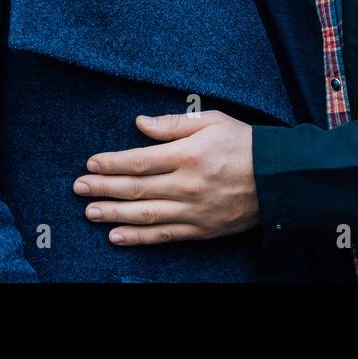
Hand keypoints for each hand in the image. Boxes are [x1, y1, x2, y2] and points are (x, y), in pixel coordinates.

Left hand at [72, 111, 257, 244]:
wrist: (280, 178)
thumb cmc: (244, 143)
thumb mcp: (211, 121)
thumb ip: (173, 124)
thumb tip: (140, 123)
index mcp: (188, 154)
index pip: (139, 161)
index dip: (112, 163)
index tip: (91, 164)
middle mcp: (187, 185)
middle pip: (136, 188)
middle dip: (103, 188)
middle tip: (78, 188)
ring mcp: (194, 210)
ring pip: (145, 214)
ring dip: (113, 214)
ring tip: (89, 212)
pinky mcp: (202, 229)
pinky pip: (164, 236)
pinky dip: (138, 237)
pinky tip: (116, 236)